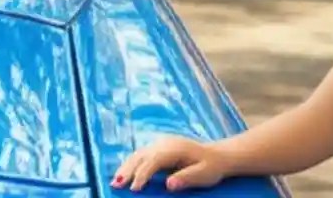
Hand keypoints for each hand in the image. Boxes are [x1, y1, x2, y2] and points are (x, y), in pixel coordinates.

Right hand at [111, 136, 232, 191]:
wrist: (217, 155)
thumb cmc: (211, 167)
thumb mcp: (204, 175)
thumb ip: (187, 178)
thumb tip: (169, 184)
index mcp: (175, 148)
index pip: (154, 160)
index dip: (142, 175)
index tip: (134, 189)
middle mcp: (165, 143)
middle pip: (141, 155)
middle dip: (128, 170)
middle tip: (116, 185)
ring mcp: (160, 144)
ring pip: (138, 154)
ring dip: (125, 167)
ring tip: (115, 182)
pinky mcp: (158, 148)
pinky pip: (141, 155)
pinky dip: (130, 164)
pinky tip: (123, 175)